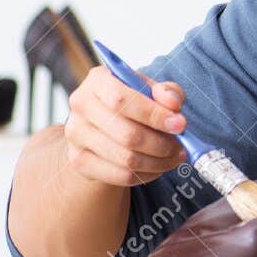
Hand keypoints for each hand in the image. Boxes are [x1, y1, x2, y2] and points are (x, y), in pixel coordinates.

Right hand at [61, 64, 188, 186]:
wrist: (104, 126)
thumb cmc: (134, 103)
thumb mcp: (153, 90)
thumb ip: (167, 92)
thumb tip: (173, 104)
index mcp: (98, 80)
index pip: (122, 99)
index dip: (154, 115)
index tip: (180, 124)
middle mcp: (81, 105)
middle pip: (126, 134)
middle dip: (161, 144)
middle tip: (181, 147)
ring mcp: (75, 135)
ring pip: (126, 159)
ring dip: (158, 162)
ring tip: (174, 157)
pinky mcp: (78, 160)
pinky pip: (121, 175)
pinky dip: (147, 174)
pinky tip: (159, 167)